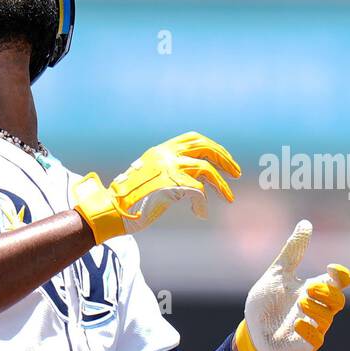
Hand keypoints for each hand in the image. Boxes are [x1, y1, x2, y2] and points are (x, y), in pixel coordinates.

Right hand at [71, 132, 240, 243]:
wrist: (113, 209)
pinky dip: (203, 202)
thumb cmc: (128, 198)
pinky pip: (198, 191)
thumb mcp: (149, 177)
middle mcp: (165, 155)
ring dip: (221, 184)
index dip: (212, 147)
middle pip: (204, 148)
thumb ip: (168, 171)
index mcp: (160, 151)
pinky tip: (201, 211)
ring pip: (206, 170)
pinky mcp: (170, 185)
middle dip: (224, 159)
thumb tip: (195, 179)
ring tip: (229, 197)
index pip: (193, 138)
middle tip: (236, 172)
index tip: (223, 158)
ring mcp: (168, 169)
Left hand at [235, 219, 349, 350]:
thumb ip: (292, 252)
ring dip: (317, 310)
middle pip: (338, 300)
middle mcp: (317, 308)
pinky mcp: (302, 343)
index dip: (341, 275)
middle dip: (327, 293)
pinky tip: (297, 322)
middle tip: (308, 288)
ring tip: (301, 303)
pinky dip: (310, 331)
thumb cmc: (267, 301)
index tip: (331, 267)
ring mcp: (312, 326)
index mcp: (314, 290)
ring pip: (327, 319)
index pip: (339, 282)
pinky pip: (316, 340)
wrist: (250, 328)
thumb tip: (305, 223)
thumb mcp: (277, 273)